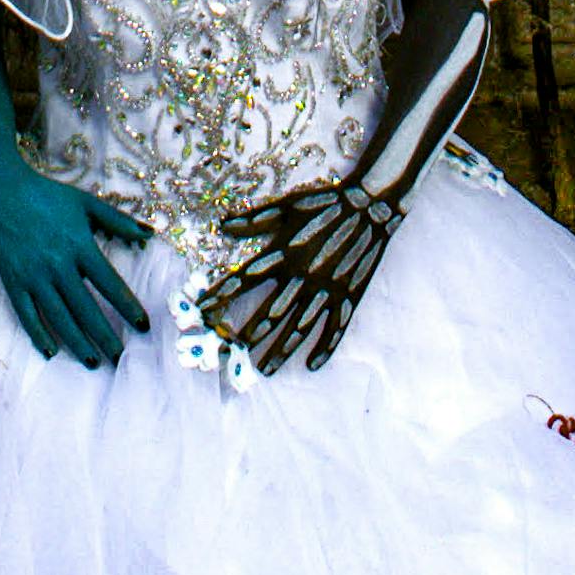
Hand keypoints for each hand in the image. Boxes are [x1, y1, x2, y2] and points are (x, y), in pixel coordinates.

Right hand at [0, 144, 152, 368]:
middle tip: (120, 357)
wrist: (3, 191)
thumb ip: (119, 221)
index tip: (143, 326)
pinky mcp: (13, 281)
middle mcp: (58, 264)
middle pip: (85, 308)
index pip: (109, 283)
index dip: (127, 306)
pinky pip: (26, 313)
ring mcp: (34, 275)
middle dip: (105, 335)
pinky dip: (38, 334)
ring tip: (94, 362)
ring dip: (77, 342)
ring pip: (58, 317)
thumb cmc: (49, 196)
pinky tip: (51, 351)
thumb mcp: (87, 202)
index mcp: (79, 245)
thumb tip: (150, 233)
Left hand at [205, 177, 398, 373]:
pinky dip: (324, 348)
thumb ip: (254, 221)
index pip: (245, 279)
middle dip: (250, 333)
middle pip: (271, 312)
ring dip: (281, 350)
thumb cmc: (325, 204)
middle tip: (233, 352)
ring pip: (299, 327)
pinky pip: (334, 327)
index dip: (222, 295)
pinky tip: (311, 364)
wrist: (371, 207)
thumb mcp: (286, 206)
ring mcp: (327, 289)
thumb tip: (221, 226)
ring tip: (265, 370)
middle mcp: (302, 276)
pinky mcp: (348, 296)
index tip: (203, 311)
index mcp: (284, 254)